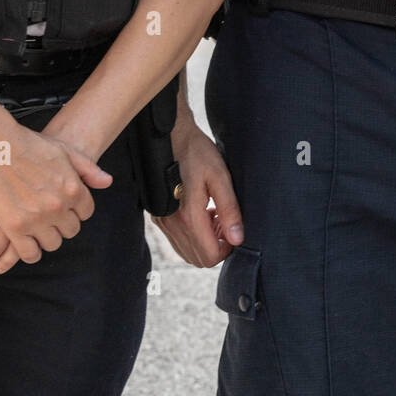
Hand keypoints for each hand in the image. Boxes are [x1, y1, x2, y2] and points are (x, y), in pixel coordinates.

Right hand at [0, 103, 112, 270]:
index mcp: (73, 188)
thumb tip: (107, 182)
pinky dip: (30, 251)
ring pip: (52, 243)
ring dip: (47, 236)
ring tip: (37, 226)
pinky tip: (26, 242)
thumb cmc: (29, 145)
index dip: (75, 209)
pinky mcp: (15, 227)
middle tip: (49, 216)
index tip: (65, 207)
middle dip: (62, 224)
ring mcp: (37, 218)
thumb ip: (88, 169)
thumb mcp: (65, 151)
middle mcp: (58, 206)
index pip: (86, 213)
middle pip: (71, 230)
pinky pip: (30, 253)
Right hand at [154, 119, 242, 267]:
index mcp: (189, 216)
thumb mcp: (220, 177)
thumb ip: (229, 210)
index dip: (226, 249)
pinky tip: (201, 212)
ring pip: (187, 252)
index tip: (232, 230)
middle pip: (198, 259)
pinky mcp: (158, 217)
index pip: (210, 256)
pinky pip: (177, 241)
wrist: (171, 136)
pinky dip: (192, 236)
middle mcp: (172, 224)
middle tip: (224, 222)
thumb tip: (237, 238)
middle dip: (216, 247)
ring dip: (204, 242)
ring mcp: (162, 222)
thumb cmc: (197, 152)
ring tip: (214, 215)